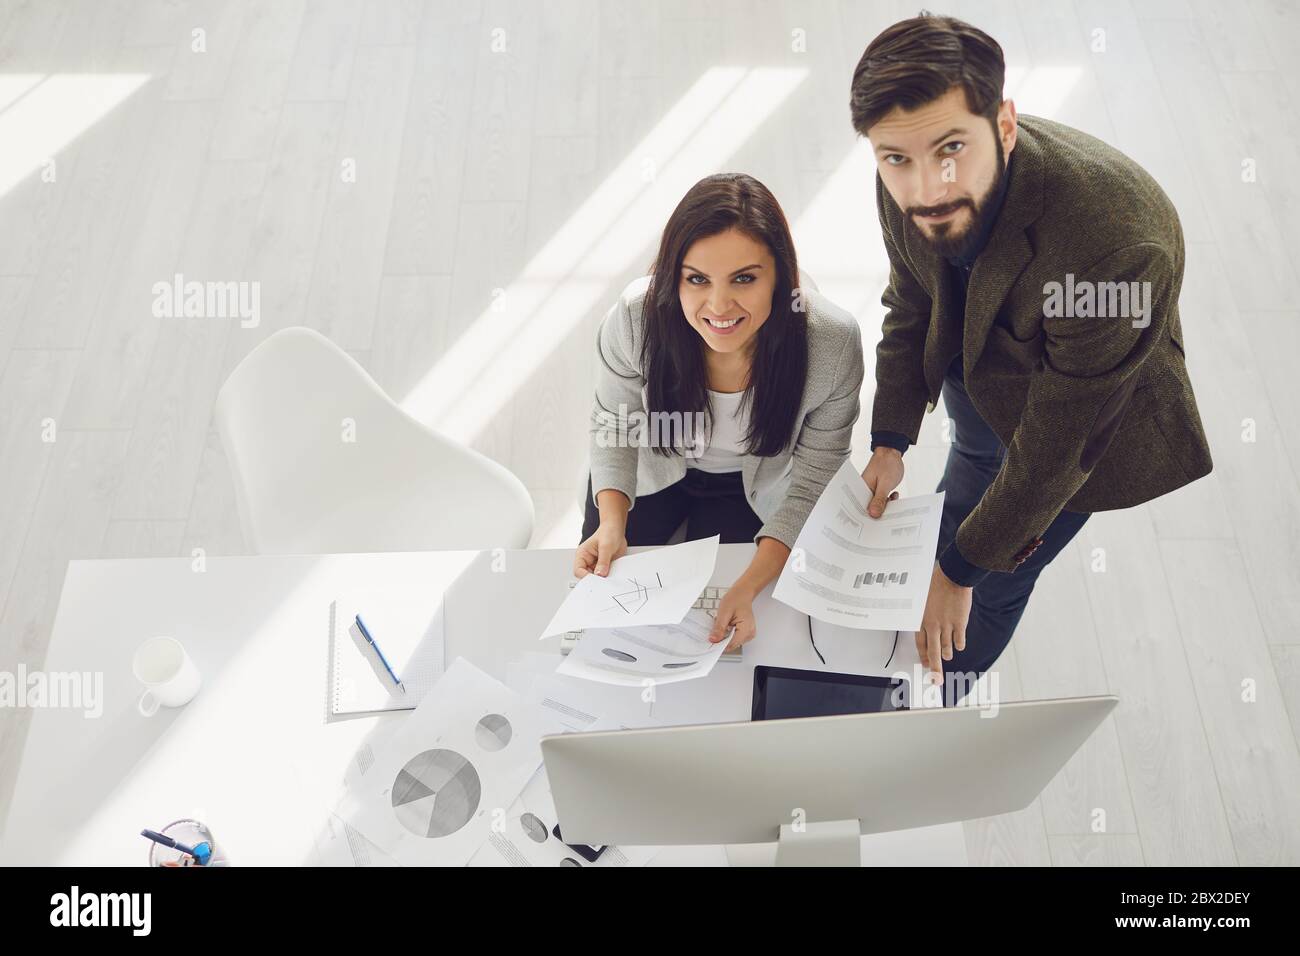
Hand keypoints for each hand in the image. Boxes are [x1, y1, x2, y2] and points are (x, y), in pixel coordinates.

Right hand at [573, 522, 626, 577]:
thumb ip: (603, 561)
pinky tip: (615, 573)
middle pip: (587, 577)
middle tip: (605, 580)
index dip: (586, 577)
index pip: (578, 571)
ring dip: (604, 579)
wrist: (616, 529)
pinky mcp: (605, 567)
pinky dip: (610, 577)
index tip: (596, 579)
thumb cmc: (608, 532)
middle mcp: (588, 562)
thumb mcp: (606, 546)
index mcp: (582, 555)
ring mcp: (596, 565)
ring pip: (597, 578)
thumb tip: (600, 574)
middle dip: (596, 580)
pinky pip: (606, 576)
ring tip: (611, 574)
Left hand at [707, 585, 756, 650]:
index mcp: (746, 629)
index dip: (719, 645)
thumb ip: (719, 628)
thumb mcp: (724, 613)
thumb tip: (713, 640)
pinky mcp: (744, 633)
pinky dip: (727, 634)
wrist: (742, 594)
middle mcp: (749, 634)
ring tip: (722, 624)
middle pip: (731, 645)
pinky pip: (733, 638)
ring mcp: (748, 634)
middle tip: (715, 628)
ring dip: (723, 636)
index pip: (731, 645)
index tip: (710, 642)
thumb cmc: (736, 599)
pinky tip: (725, 626)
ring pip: (731, 642)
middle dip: (721, 639)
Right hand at [862, 447, 903, 516]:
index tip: (874, 524)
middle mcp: (865, 492)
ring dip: (886, 506)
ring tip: (892, 501)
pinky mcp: (878, 491)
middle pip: (869, 509)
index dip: (866, 518)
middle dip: (878, 513)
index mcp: (861, 490)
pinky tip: (894, 496)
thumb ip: (879, 499)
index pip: (860, 508)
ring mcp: (872, 492)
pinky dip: (889, 501)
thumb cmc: (886, 464)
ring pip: (877, 506)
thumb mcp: (885, 483)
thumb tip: (873, 514)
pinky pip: (883, 501)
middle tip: (887, 516)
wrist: (891, 452)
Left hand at [915, 561, 973, 686]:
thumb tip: (921, 622)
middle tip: (936, 681)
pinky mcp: (960, 623)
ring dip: (947, 653)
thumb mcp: (921, 598)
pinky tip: (959, 645)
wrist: (952, 576)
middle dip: (934, 669)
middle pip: (933, 652)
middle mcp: (933, 625)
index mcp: (921, 619)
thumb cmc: (935, 583)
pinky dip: (959, 645)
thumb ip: (921, 613)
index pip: (920, 644)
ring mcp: (947, 625)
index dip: (923, 656)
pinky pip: (959, 640)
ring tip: (947, 655)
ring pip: (947, 647)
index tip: (925, 665)